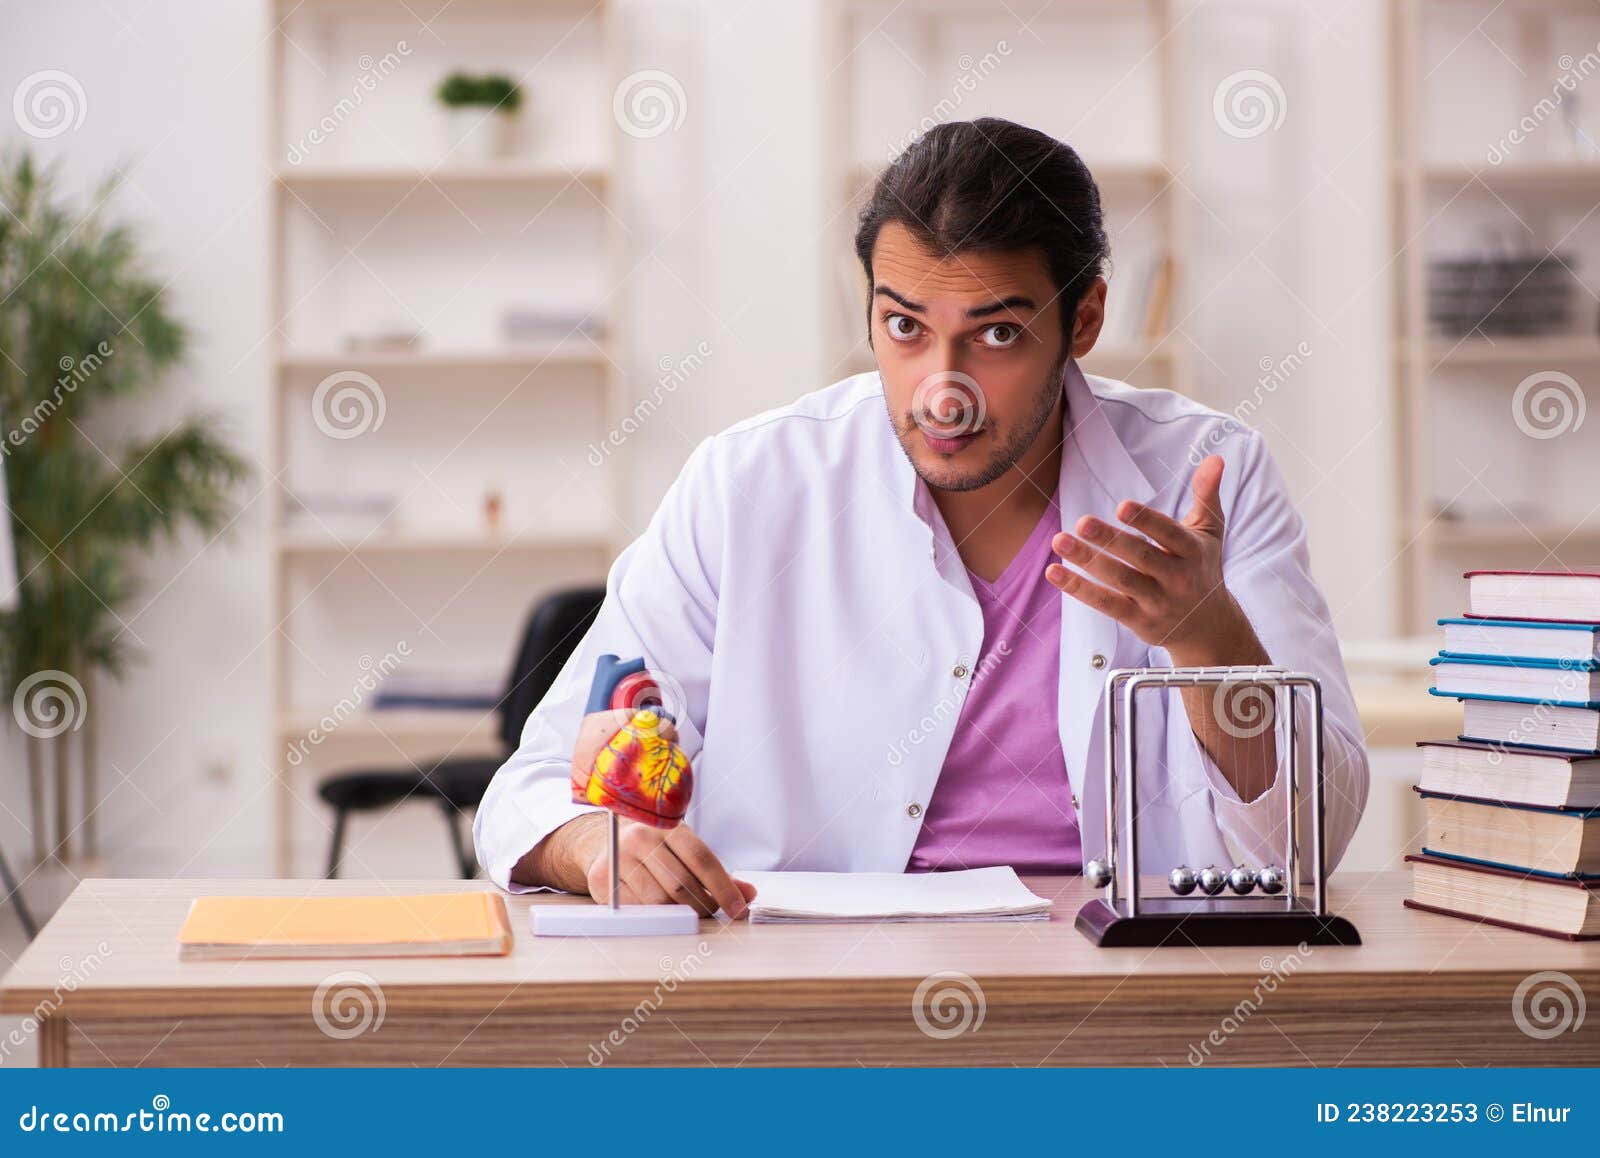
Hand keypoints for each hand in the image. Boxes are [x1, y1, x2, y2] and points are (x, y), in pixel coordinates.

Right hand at [580, 817, 757, 918]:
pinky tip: (661, 911)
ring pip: (660, 902)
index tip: (739, 908)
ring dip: (680, 914)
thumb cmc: (657, 850)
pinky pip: (639, 910)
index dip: (723, 887)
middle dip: (704, 904)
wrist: (608, 843)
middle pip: (682, 885)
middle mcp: (640, 837)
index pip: (702, 859)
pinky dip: (656, 917)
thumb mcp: (686, 850)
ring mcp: (619, 858)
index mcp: (667, 825)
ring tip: (687, 910)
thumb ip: (717, 874)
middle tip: (712, 910)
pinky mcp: (602, 880)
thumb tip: (748, 894)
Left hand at [1045, 455, 1247, 656]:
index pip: (1169, 534)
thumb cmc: (1202, 569)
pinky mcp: (1139, 621)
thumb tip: (1215, 458)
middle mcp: (1177, 577)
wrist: (1209, 627)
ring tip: (1059, 541)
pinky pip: (1106, 604)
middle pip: (1141, 557)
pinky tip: (1054, 572)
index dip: (1146, 521)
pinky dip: (1079, 589)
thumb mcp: (1210, 532)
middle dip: (1110, 540)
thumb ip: (1206, 495)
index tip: (1122, 507)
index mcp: (1193, 551)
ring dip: (1087, 561)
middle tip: (1082, 523)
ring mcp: (1157, 601)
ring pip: (1120, 580)